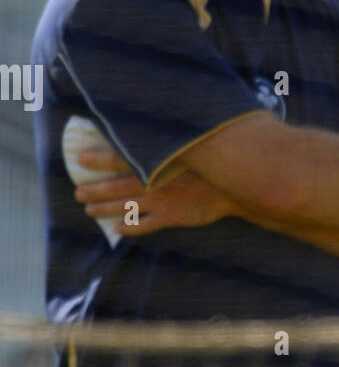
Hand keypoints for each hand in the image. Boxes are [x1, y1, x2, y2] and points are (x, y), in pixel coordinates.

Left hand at [74, 146, 231, 236]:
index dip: (98, 159)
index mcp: (155, 161)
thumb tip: (145, 136)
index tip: (79, 159)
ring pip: (124, 207)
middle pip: (115, 186)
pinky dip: (129, 228)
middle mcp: (153, 181)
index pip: (119, 158)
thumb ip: (164, 145)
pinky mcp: (170, 217)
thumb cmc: (210, 162)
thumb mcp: (187, 146)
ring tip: (88, 210)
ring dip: (104, 209)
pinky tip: (116, 229)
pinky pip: (144, 225)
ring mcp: (160, 201)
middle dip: (94, 190)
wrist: (233, 184)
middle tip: (77, 193)